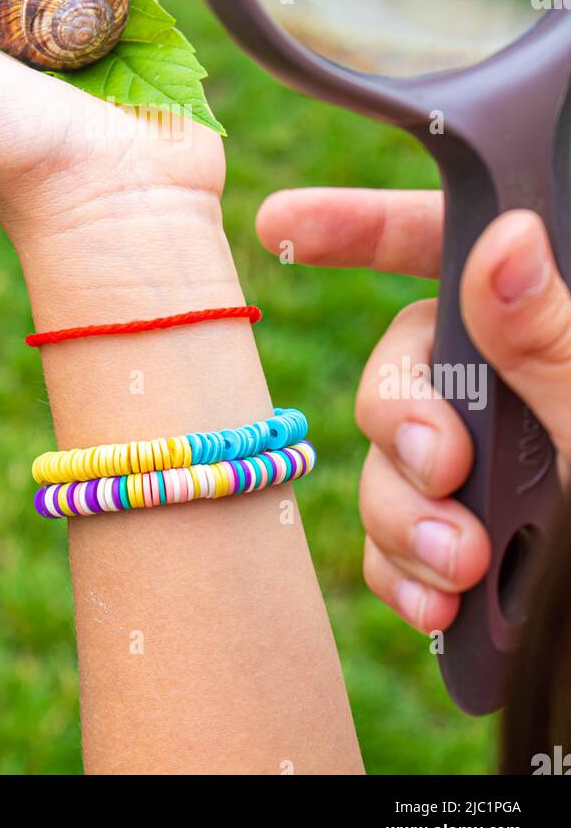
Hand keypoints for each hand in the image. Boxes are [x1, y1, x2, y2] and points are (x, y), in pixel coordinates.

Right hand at [256, 189, 570, 631]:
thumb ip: (555, 343)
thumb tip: (503, 241)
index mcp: (553, 327)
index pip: (450, 244)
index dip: (362, 225)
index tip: (284, 221)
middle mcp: (516, 385)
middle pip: (404, 361)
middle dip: (398, 418)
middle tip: (441, 468)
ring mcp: (494, 466)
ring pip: (392, 460)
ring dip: (404, 515)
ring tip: (456, 567)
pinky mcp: (476, 542)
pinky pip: (398, 541)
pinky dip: (403, 574)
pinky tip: (434, 606)